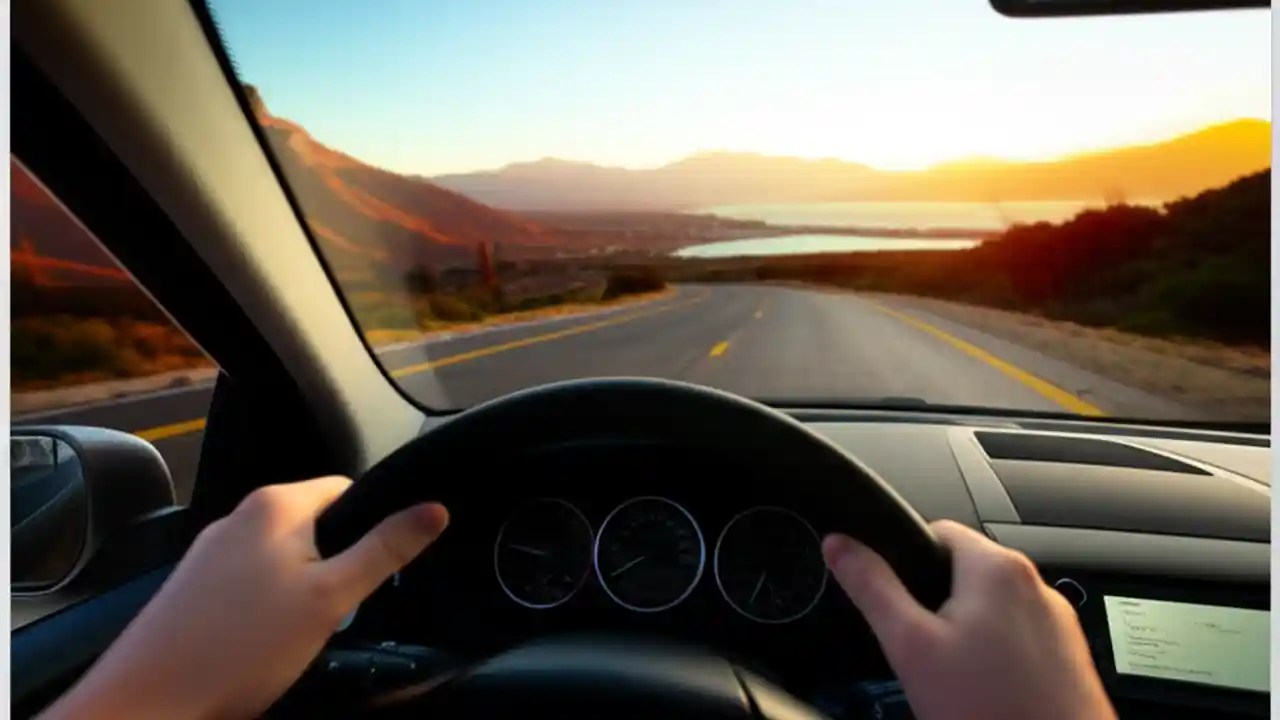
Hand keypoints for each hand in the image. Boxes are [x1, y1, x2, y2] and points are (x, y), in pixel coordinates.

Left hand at [43, 476, 448, 719]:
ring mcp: (211, 550)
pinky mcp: (194, 585)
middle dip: (334, 565)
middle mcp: (240, 515)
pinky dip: (266, 606)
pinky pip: (251, 581)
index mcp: (276, 504)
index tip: (374, 572)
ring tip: (297, 633)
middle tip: (336, 612)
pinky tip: (261, 644)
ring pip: (284, 558)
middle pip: (316, 525)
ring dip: (301, 589)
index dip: (372, 527)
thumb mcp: (332, 599)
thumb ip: (385, 550)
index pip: (348, 489)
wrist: (149, 701)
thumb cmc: (244, 647)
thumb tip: (435, 509)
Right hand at [822, 521, 1114, 719]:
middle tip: (925, 653)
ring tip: (958, 680)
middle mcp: (1036, 586)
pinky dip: (997, 657)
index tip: (898, 602)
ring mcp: (1058, 622)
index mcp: (998, 568)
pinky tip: (987, 692)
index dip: (907, 562)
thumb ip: (872, 588)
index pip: (938, 531)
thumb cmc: (990, 711)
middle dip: (937, 607)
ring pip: (992, 610)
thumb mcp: (910, 646)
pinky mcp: (1068, 656)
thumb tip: (840, 546)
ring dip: (967, 634)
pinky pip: (1019, 639)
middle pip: (964, 574)